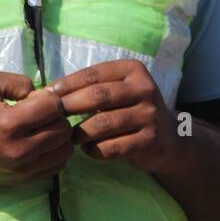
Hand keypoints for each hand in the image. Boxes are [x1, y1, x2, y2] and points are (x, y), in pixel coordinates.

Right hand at [0, 71, 72, 185]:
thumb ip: (20, 81)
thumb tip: (44, 94)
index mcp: (8, 124)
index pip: (53, 106)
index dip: (48, 97)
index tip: (33, 99)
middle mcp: (19, 150)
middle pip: (63, 129)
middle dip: (56, 116)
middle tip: (39, 114)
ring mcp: (22, 169)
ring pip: (64, 150)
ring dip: (58, 135)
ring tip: (41, 129)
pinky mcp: (22, 180)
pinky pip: (56, 166)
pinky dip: (54, 152)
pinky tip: (40, 143)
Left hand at [48, 60, 180, 172]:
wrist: (169, 137)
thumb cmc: (132, 109)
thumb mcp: (119, 90)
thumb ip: (92, 88)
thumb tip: (50, 91)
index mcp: (134, 70)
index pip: (95, 73)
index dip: (69, 83)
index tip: (50, 93)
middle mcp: (145, 89)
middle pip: (99, 96)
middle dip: (71, 105)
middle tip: (53, 116)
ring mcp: (149, 115)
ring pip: (104, 123)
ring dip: (80, 132)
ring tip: (69, 137)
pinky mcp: (149, 141)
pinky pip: (113, 147)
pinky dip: (94, 150)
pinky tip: (88, 150)